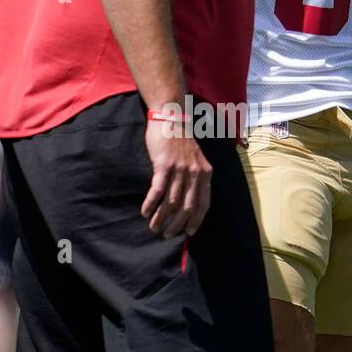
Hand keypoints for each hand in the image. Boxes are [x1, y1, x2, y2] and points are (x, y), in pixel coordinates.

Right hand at [142, 119, 211, 237]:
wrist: (171, 116)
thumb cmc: (181, 139)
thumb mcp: (196, 158)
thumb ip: (196, 176)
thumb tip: (189, 198)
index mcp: (205, 173)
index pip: (204, 203)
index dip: (196, 220)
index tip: (188, 233)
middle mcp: (194, 173)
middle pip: (187, 207)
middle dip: (177, 224)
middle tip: (167, 234)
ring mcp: (179, 169)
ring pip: (171, 202)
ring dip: (161, 218)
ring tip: (154, 227)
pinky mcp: (163, 165)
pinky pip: (157, 191)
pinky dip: (151, 204)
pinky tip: (145, 212)